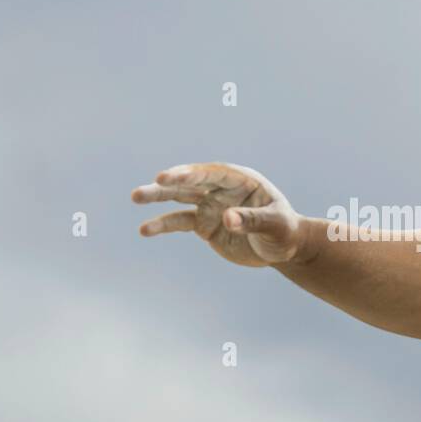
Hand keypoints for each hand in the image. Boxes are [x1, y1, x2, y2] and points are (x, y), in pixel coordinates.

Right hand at [131, 162, 308, 266]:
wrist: (282, 248)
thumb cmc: (284, 231)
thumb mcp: (275, 225)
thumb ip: (252, 220)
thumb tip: (226, 218)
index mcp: (241, 180)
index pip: (212, 173)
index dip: (190, 174)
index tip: (168, 177)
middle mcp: (222, 188)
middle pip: (192, 182)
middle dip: (171, 182)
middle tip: (152, 183)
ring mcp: (210, 205)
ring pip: (180, 198)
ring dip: (158, 197)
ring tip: (136, 197)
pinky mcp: (204, 224)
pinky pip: (180, 222)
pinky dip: (163, 224)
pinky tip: (145, 229)